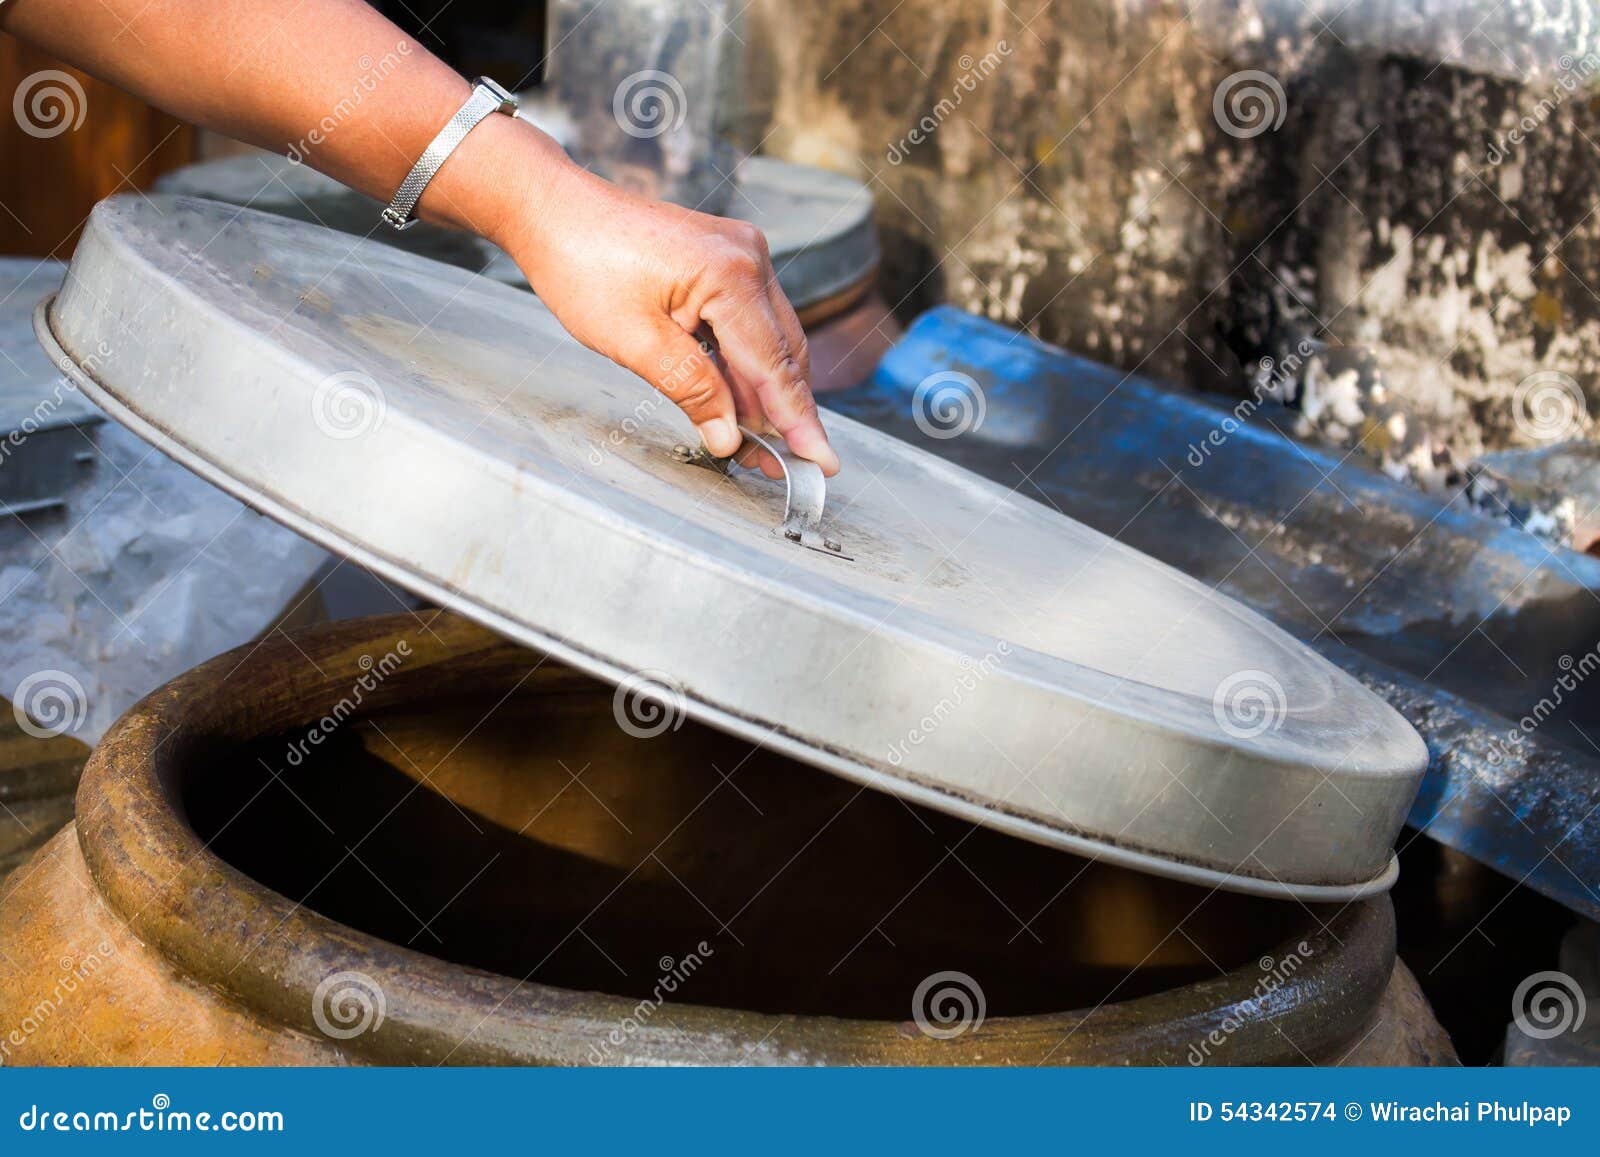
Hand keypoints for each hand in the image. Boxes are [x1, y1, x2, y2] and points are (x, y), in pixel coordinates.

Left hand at [495, 154, 839, 477]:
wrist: (552, 210)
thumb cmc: (581, 263)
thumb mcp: (634, 341)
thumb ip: (692, 390)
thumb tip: (730, 437)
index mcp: (732, 274)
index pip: (775, 366)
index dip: (799, 422)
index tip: (823, 464)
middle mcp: (750, 258)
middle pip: (783, 354)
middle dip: (784, 416)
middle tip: (784, 469)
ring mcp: (740, 255)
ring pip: (768, 342)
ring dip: (762, 395)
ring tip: (756, 448)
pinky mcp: (724, 261)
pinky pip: (748, 324)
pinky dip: (742, 366)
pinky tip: (735, 404)